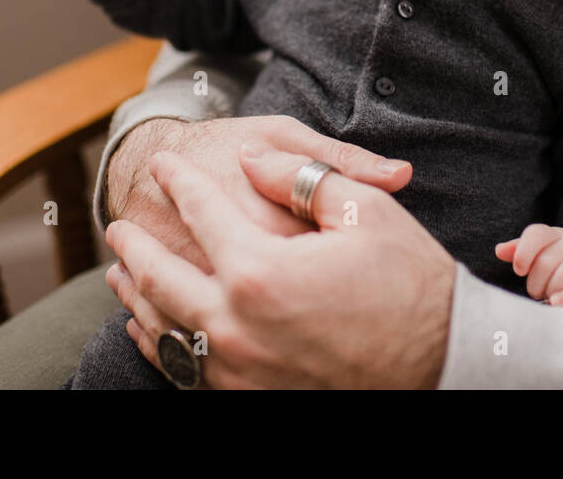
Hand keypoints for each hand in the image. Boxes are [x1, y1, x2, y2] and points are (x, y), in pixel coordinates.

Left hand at [104, 145, 455, 387]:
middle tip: (118, 225)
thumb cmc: (410, 283)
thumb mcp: (365, 210)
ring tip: (119, 276)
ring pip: (164, 332)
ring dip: (135, 299)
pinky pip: (186, 372)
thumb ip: (300, 177)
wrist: (444, 364)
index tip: (162, 163)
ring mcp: (239, 372)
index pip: (200, 212)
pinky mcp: (250, 401)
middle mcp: (237, 326)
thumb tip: (250, 161)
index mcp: (260, 270)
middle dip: (134, 248)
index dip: (178, 181)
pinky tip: (153, 331)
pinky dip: (161, 346)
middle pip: (159, 279)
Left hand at [495, 224, 562, 306]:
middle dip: (536, 281)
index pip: (537, 234)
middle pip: (548, 259)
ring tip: (548, 298)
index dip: (524, 252)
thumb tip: (500, 251)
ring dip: (552, 288)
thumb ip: (519, 252)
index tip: (518, 271)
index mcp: (556, 235)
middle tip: (536, 292)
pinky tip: (558, 303)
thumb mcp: (539, 255)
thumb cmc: (560, 266)